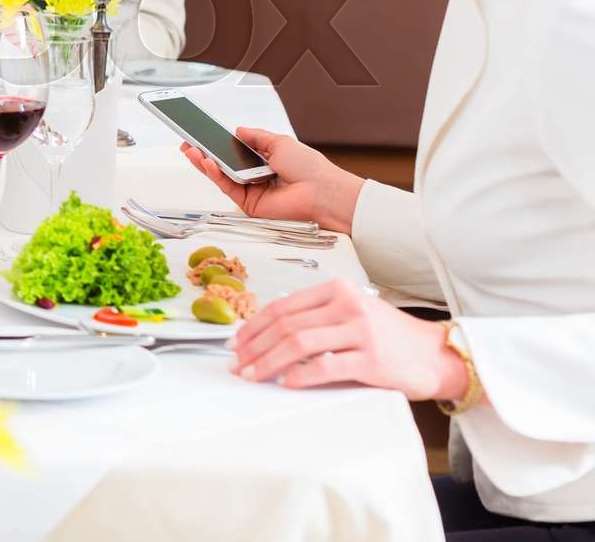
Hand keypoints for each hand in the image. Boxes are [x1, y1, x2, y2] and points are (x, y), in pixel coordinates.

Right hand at [178, 126, 363, 233]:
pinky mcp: (247, 204)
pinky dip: (215, 174)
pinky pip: (227, 187)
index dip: (218, 143)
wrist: (321, 192)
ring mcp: (250, 191)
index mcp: (265, 160)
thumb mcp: (280, 143)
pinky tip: (207, 162)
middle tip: (188, 143)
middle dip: (205, 153)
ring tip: (191, 150)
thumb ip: (257, 136)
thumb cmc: (309, 167)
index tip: (202, 134)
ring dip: (205, 163)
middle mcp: (255, 176)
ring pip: (221, 176)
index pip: (236, 151)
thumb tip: (238, 129)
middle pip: (224, 164)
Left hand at [229, 279, 468, 401]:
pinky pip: (326, 367)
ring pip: (299, 344)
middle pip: (286, 325)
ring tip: (252, 375)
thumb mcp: (352, 312)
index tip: (236, 342)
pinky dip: (301, 375)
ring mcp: (360, 331)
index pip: (283, 306)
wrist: (437, 354)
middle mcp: (348, 305)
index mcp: (338, 290)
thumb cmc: (391, 336)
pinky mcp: (371, 359)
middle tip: (237, 364)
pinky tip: (285, 382)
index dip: (254, 325)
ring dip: (268, 362)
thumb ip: (318, 314)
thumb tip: (270, 329)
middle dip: (255, 346)